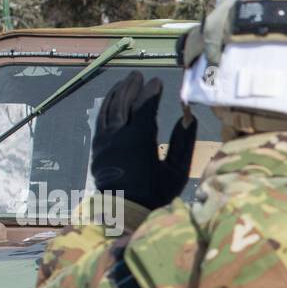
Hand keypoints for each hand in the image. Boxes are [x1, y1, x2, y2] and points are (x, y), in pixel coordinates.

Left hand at [91, 71, 196, 210]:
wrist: (124, 213)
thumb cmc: (155, 194)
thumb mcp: (176, 172)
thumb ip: (183, 143)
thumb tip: (189, 118)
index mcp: (139, 140)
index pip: (144, 107)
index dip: (151, 93)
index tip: (158, 82)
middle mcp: (118, 136)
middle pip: (123, 103)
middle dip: (132, 87)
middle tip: (139, 75)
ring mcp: (105, 141)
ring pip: (109, 109)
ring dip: (117, 93)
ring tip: (124, 82)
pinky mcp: (97, 148)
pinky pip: (100, 120)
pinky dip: (106, 106)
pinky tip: (110, 100)